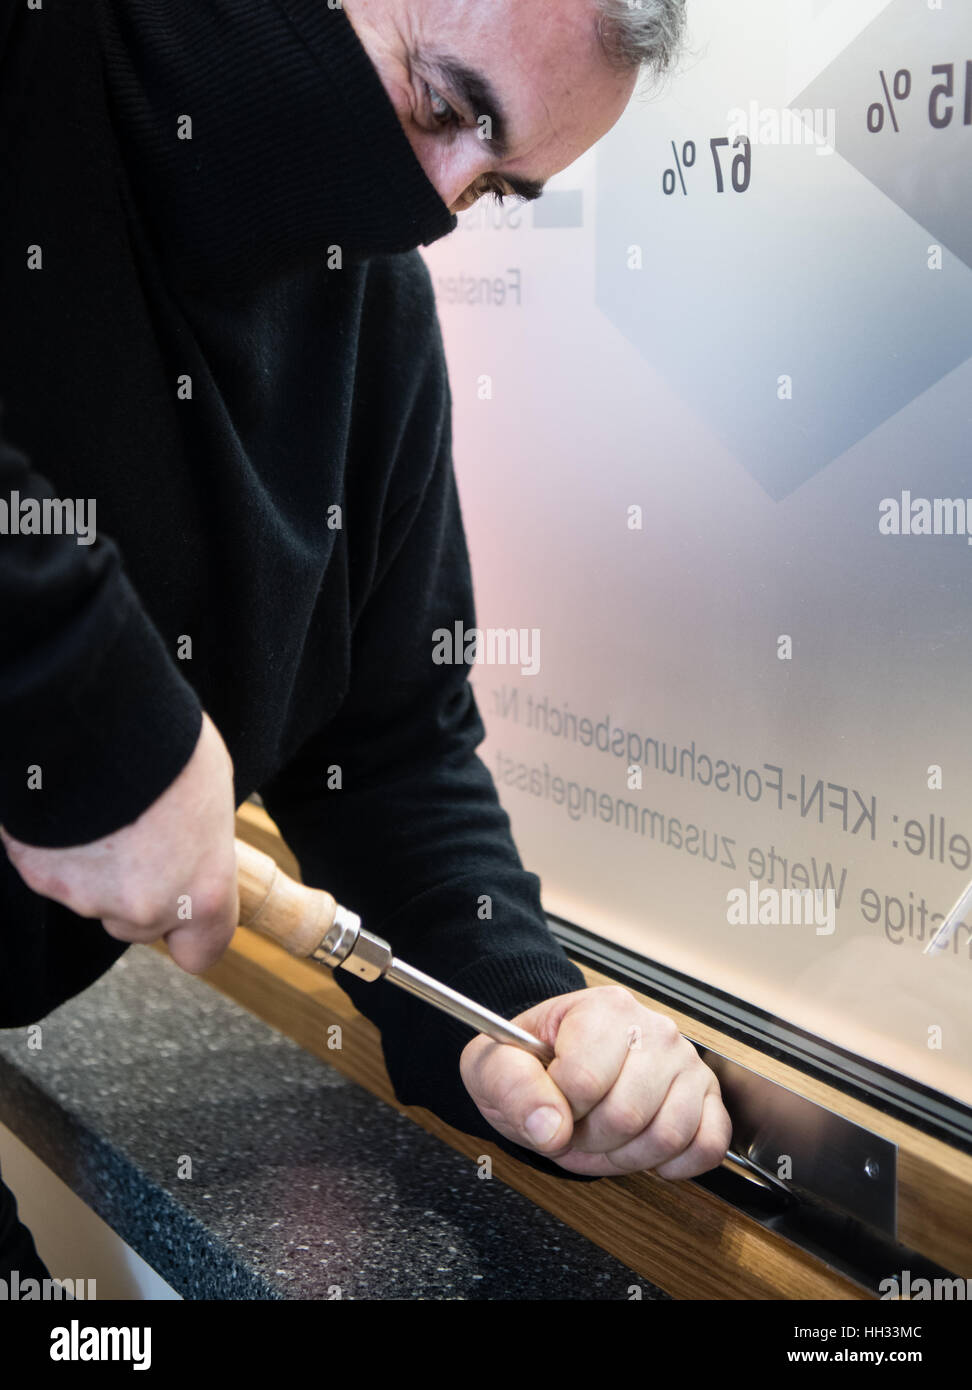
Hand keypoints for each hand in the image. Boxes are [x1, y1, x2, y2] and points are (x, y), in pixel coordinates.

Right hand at [0, 711, 239, 972]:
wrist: (98, 719)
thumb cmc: (167, 746)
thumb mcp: (212, 796)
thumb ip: (201, 846)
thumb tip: (190, 851)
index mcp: (202, 892)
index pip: (201, 952)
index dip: (193, 934)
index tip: (189, 916)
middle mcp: (144, 907)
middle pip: (138, 925)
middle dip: (138, 892)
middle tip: (141, 835)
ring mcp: (85, 895)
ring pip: (92, 896)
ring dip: (97, 865)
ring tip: (107, 808)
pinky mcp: (38, 872)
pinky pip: (53, 867)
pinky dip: (60, 845)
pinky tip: (73, 803)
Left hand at [460, 985, 731, 1177]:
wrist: (558, 1061)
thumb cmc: (531, 1063)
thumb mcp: (494, 1067)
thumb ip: (512, 1089)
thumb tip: (550, 1125)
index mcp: (602, 1009)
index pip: (583, 1081)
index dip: (557, 1111)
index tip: (549, 1103)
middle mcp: (653, 1028)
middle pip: (627, 1113)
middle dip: (590, 1138)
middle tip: (575, 1126)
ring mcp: (685, 1062)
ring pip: (668, 1134)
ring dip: (628, 1155)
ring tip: (606, 1136)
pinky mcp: (708, 1095)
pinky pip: (709, 1143)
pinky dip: (677, 1163)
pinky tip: (648, 1151)